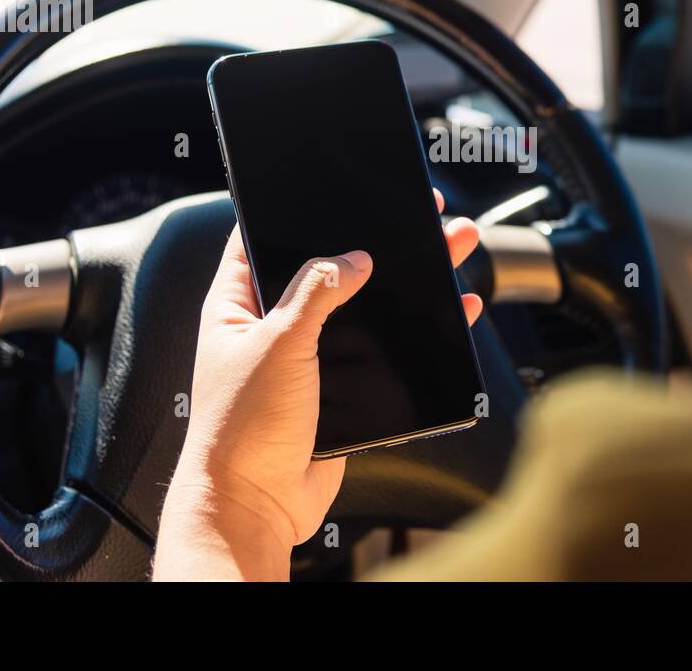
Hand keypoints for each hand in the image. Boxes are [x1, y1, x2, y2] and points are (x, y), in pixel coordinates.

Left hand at [153, 189, 481, 579]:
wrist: (256, 506)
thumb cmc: (241, 428)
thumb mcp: (277, 344)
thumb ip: (316, 293)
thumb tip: (354, 258)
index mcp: (239, 305)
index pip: (262, 240)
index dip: (299, 211)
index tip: (339, 186)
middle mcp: (273, 326)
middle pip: (331, 268)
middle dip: (377, 240)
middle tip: (421, 215)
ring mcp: (309, 357)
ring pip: (365, 307)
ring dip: (407, 282)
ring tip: (452, 248)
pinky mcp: (341, 389)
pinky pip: (384, 350)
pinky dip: (419, 331)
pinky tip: (453, 310)